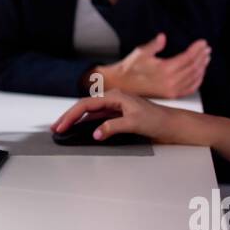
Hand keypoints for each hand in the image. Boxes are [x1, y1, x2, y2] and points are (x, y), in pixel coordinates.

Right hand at [50, 90, 176, 142]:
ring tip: (64, 128)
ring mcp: (116, 108)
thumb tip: (96, 133)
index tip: (61, 125)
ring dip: (77, 120)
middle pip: (85, 107)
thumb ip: (113, 127)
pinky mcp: (119, 117)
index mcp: (115, 96)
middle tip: (56, 127)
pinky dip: (88, 124)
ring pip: (91, 113)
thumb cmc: (158, 120)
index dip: (71, 115)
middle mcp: (114, 100)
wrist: (173, 125)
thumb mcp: (134, 123)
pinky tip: (81, 129)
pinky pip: (99, 119)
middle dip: (69, 116)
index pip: (86, 104)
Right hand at [99, 33, 209, 98]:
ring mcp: (172, 90)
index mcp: (165, 69)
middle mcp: (170, 81)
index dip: (197, 49)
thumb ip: (155, 44)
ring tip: (206, 58)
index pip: (188, 57)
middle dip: (202, 56)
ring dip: (202, 67)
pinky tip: (200, 74)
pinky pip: (190, 88)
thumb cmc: (130, 67)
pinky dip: (198, 80)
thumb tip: (163, 36)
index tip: (203, 42)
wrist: (122, 83)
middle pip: (193, 67)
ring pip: (194, 77)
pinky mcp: (171, 95)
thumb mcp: (141, 52)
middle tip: (206, 48)